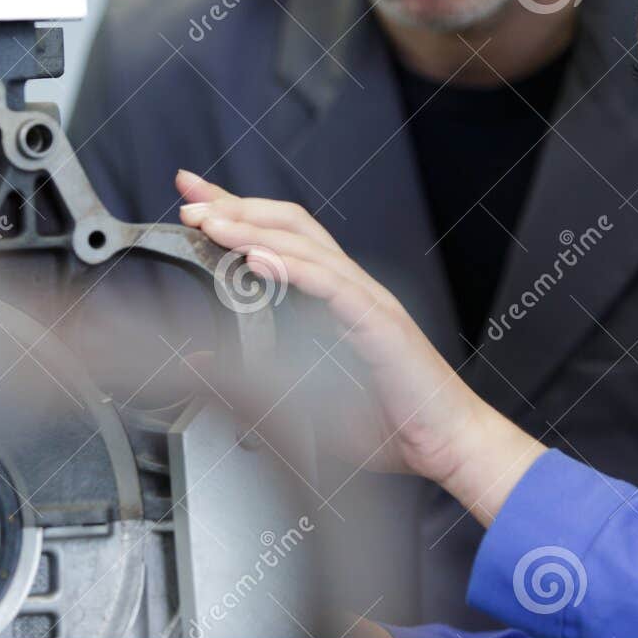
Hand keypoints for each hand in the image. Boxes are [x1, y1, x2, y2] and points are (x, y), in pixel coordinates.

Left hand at [175, 169, 544, 522]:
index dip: (237, 212)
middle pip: (289, 223)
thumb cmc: (392, 424)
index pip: (282, 236)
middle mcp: (352, 286)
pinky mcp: (378, 322)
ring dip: (251, 229)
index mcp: (337, 296)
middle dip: (235, 203)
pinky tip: (257, 257)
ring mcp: (366, 299)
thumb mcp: (305, 399)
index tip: (196, 198)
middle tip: (190, 192)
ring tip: (209, 221)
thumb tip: (202, 361)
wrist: (448, 445)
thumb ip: (254, 375)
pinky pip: (330, 284)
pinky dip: (291, 266)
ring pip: (304, 244)